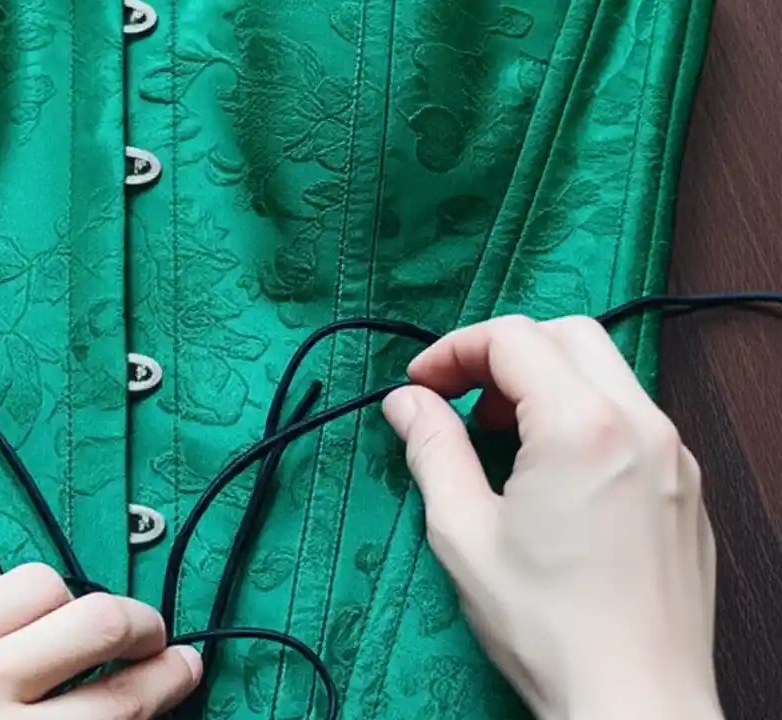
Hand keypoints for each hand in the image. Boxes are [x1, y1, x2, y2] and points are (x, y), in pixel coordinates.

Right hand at [381, 316, 721, 719]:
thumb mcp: (463, 533)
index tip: (419, 388)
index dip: (453, 350)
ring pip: (607, 372)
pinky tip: (552, 473)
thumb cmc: (546, 626)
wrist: (633, 700)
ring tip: (499, 436)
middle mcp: (641, 424)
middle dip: (503, 352)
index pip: (513, 338)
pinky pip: (634, 418)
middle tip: (457, 398)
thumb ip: (432, 450)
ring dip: (546, 381)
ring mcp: (675, 455)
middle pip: (568, 335)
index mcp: (581, 427)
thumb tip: (406, 402)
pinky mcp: (687, 487)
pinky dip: (584, 415)